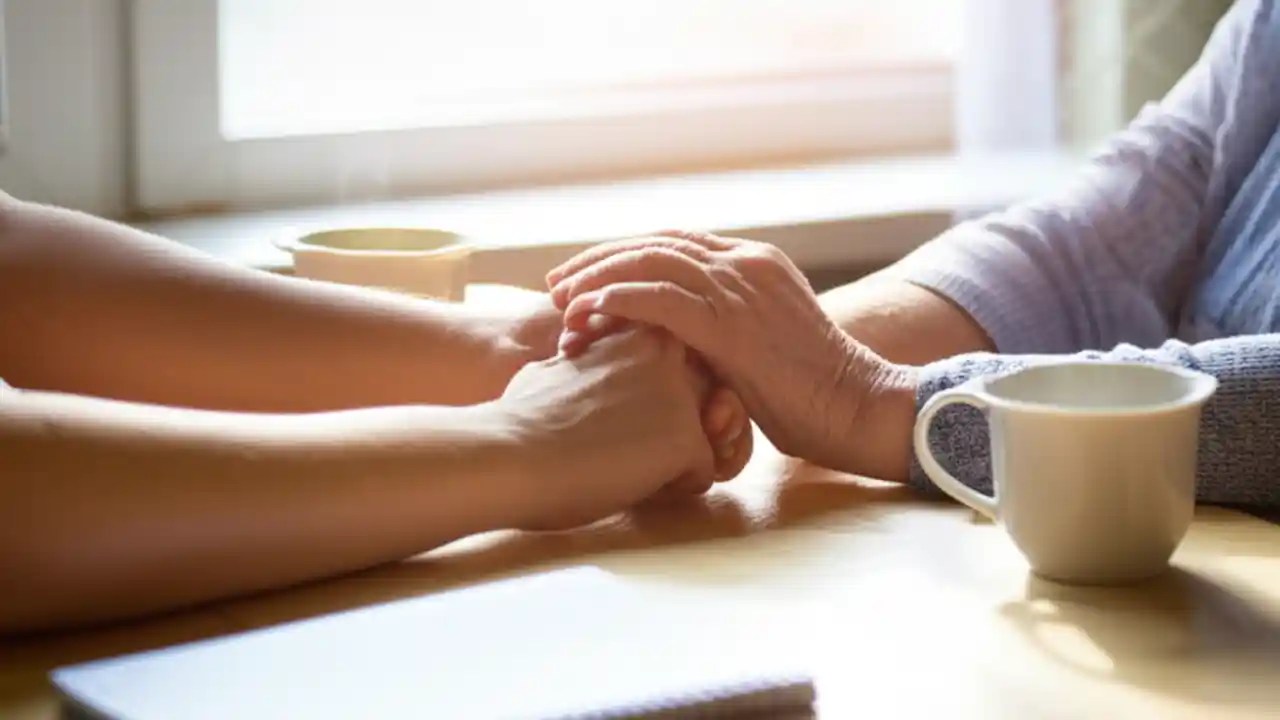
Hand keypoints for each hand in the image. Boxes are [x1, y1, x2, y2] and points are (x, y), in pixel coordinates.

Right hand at [490, 292, 752, 478]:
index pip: (686, 366)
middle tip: (626, 443)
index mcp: (641, 327)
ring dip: (682, 456)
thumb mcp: (563, 364)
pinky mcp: (686, 436)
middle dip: (683, 426)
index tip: (618, 418)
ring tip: (628, 461)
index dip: (662, 400)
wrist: (506, 454)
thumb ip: (599, 357)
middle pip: (708, 396)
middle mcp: (670, 350)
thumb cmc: (522, 417)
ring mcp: (683, 392)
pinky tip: (629, 480)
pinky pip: (706, 472)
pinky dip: (674, 487)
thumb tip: (583, 355)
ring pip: (712, 434)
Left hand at [546, 231, 910, 476]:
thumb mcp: (759, 346)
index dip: (624, 255)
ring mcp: (739, 288)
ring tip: (560, 299)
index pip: (674, 243)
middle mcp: (744, 264)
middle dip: (599, 260)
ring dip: (597, 278)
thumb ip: (720, 330)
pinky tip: (586, 311)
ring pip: (649, 263)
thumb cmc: (809, 395)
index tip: (585, 278)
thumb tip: (673, 342)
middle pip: (654, 243)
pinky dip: (616, 299)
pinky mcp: (730, 322)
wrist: (855, 408)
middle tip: (557, 284)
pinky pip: (658, 297)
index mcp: (753, 262)